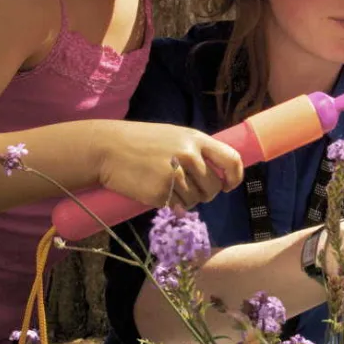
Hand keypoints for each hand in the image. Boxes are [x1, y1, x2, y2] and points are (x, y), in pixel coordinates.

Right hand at [95, 121, 243, 209]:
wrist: (108, 149)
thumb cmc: (142, 142)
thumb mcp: (174, 137)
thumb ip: (196, 151)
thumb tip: (218, 174)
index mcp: (196, 139)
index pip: (231, 159)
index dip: (235, 176)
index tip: (229, 185)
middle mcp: (189, 156)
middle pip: (214, 187)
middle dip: (207, 193)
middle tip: (191, 190)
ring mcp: (175, 175)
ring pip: (196, 200)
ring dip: (187, 200)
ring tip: (168, 186)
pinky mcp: (160, 193)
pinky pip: (178, 207)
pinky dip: (171, 204)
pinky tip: (157, 191)